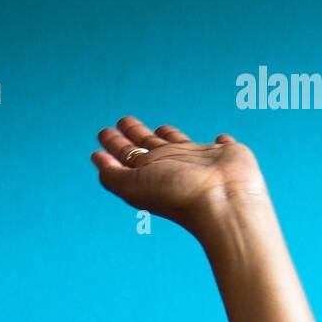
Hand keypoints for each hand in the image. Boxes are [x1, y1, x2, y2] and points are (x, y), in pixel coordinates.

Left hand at [91, 118, 268, 238]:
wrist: (221, 200)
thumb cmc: (177, 194)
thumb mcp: (133, 186)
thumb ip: (112, 175)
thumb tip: (97, 159)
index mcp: (148, 173)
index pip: (126, 155)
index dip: (113, 145)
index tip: (103, 134)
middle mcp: (170, 166)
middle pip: (147, 146)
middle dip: (132, 134)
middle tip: (121, 121)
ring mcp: (198, 160)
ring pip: (178, 143)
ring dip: (167, 135)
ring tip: (156, 127)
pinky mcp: (224, 155)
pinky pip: (220, 144)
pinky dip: (220, 141)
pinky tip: (220, 138)